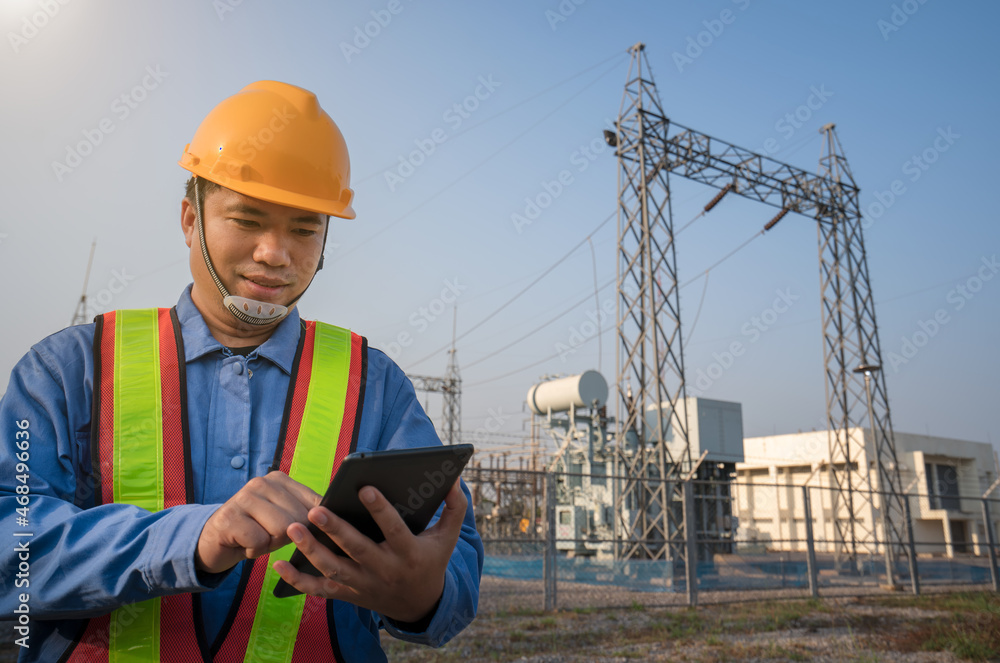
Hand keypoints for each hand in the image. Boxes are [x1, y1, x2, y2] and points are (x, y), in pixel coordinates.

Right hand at [196, 471, 320, 573]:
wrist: (214, 542)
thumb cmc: (256, 531)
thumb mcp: (284, 519)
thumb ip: (307, 514)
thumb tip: (335, 518)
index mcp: (280, 480)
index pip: (316, 502)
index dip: (313, 525)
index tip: (302, 531)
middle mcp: (262, 483)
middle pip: (300, 518)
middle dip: (288, 537)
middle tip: (268, 535)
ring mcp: (243, 497)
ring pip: (282, 529)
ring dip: (271, 544)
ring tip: (257, 538)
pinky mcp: (228, 517)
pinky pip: (259, 542)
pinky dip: (254, 551)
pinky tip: (244, 543)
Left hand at [273, 480, 467, 623]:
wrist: (419, 604)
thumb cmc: (431, 560)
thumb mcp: (448, 536)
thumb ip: (454, 506)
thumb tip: (453, 478)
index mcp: (409, 553)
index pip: (394, 530)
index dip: (381, 509)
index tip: (365, 487)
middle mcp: (385, 571)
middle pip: (357, 550)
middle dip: (335, 530)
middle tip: (315, 509)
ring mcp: (364, 585)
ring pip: (334, 569)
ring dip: (311, 551)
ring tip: (294, 528)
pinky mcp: (348, 595)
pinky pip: (319, 590)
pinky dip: (297, 579)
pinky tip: (279, 563)